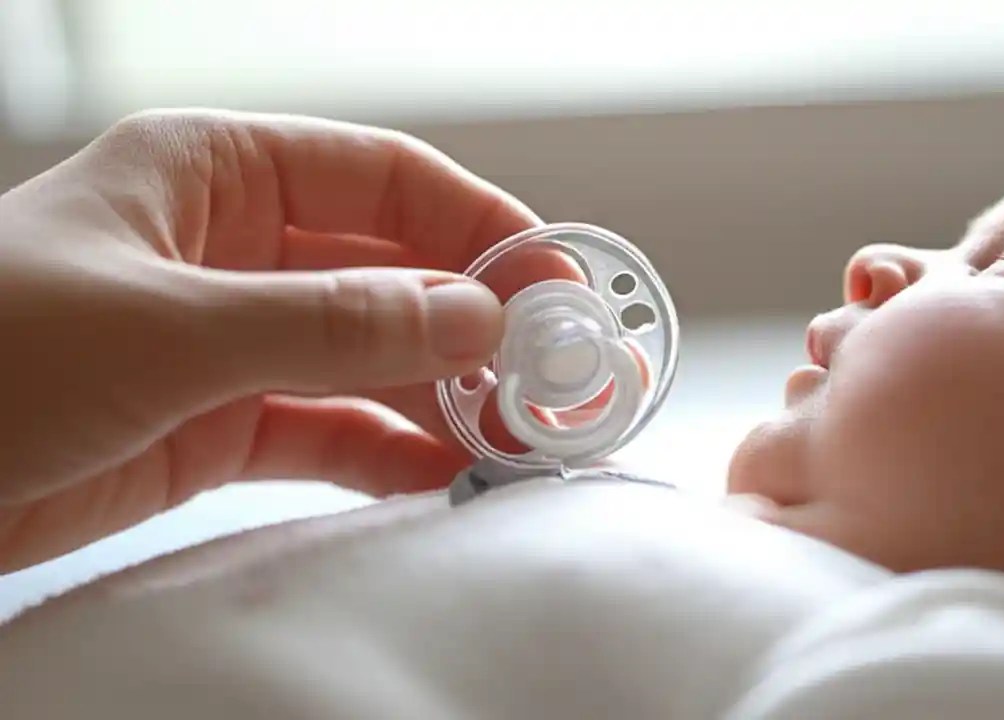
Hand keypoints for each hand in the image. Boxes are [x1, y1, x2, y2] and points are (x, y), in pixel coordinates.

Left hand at [0, 110, 568, 570]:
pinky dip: (390, 449)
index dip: (478, 222)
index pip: (384, 176)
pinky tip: (447, 470)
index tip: (552, 278)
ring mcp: (231, 339)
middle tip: (552, 373)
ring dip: (445, 391)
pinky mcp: (219, 423)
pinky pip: (331, 427)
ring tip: (517, 433)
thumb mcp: (169, 327)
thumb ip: (333, 323)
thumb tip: (476, 318)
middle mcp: (235, 249)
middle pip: (391, 269)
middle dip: (474, 319)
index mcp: (215, 173)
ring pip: (371, 355)